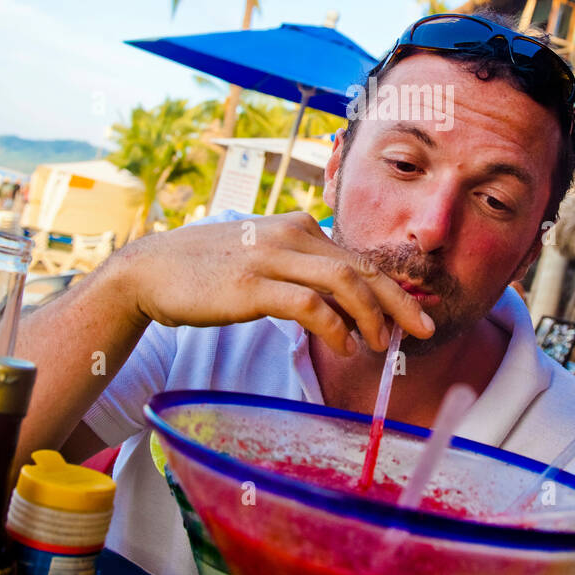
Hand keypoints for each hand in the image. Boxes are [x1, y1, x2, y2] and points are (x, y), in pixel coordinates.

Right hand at [119, 213, 435, 356]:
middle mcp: (291, 235)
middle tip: (423, 331)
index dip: (394, 290)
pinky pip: (307, 304)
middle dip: (399, 303)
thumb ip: (302, 273)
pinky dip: (333, 325)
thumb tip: (345, 307)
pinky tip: (343, 345)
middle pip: (363, 268)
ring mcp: (271, 257)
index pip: (360, 259)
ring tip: (380, 345)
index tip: (415, 318)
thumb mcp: (264, 260)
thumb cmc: (209, 271)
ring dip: (371, 316)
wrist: (150, 270)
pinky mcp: (251, 284)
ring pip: (343, 282)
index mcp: (299, 229)